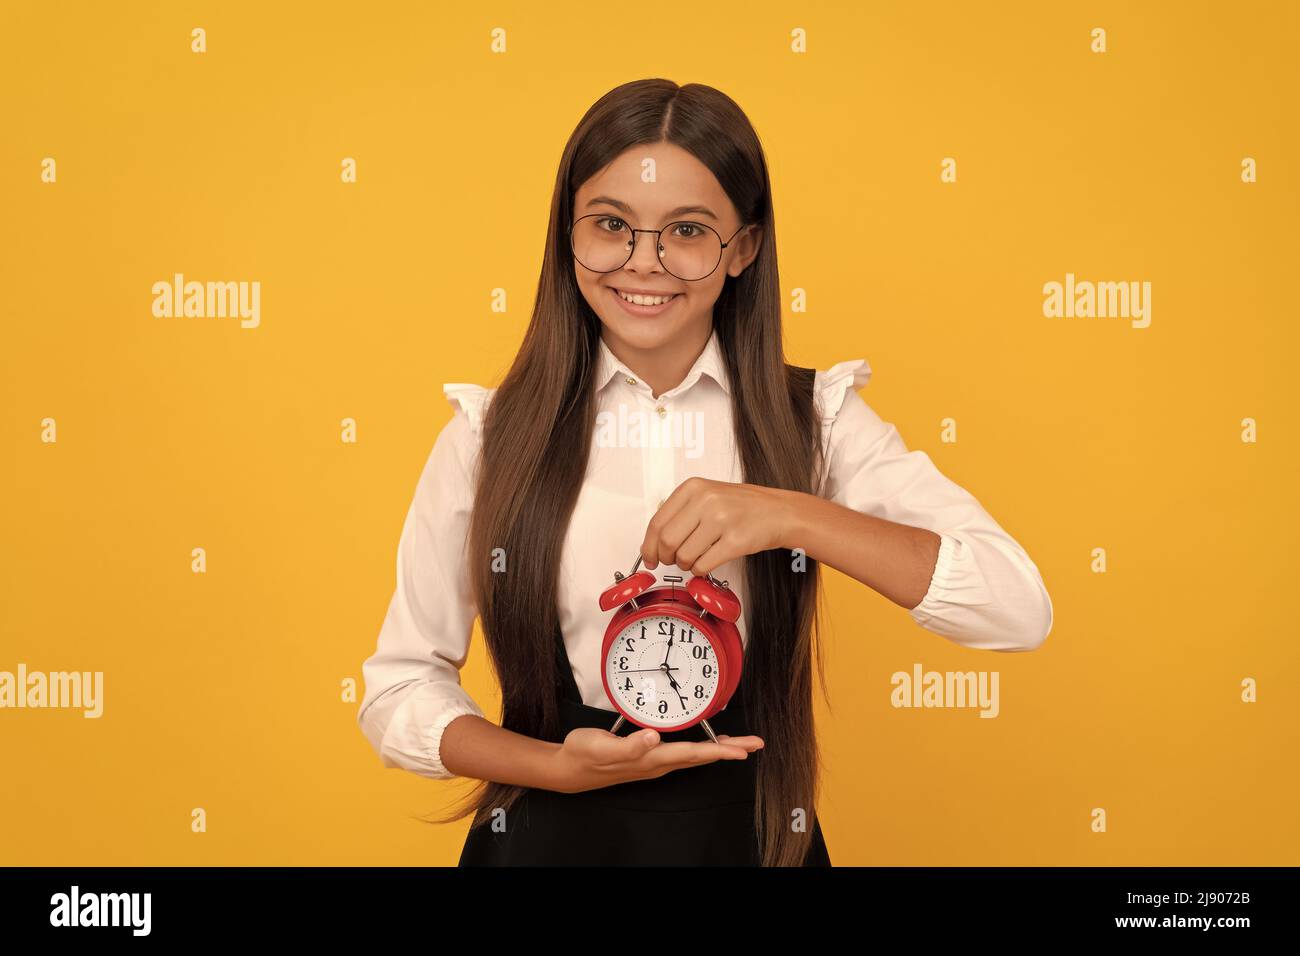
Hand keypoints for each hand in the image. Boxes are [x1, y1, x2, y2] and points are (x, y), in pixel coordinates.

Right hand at [548, 725, 764, 793]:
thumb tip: (653, 739)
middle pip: (701, 757)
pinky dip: (701, 748)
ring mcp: (654, 763)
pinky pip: (683, 753)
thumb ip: (630, 744)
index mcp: (651, 759)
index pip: (693, 754)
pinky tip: (706, 743)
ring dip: (719, 750)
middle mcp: (657, 763)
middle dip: (729, 751)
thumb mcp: (602, 746)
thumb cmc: (585, 754)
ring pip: (694, 756)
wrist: (570, 768)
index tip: (743, 750)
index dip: (719, 751)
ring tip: (741, 744)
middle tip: (756, 744)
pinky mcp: (649, 757)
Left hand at [640, 476, 794, 576]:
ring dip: (686, 564)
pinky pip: (703, 565)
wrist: (778, 512)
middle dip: (666, 557)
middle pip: (667, 540)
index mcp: (694, 487)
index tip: (650, 556)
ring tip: (696, 558)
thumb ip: (679, 513)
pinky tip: (707, 562)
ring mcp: (722, 520)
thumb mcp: (707, 495)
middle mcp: (706, 500)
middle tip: (672, 561)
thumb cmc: (741, 506)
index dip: (649, 545)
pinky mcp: (735, 541)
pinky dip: (700, 570)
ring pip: (684, 556)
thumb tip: (651, 543)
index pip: (657, 521)